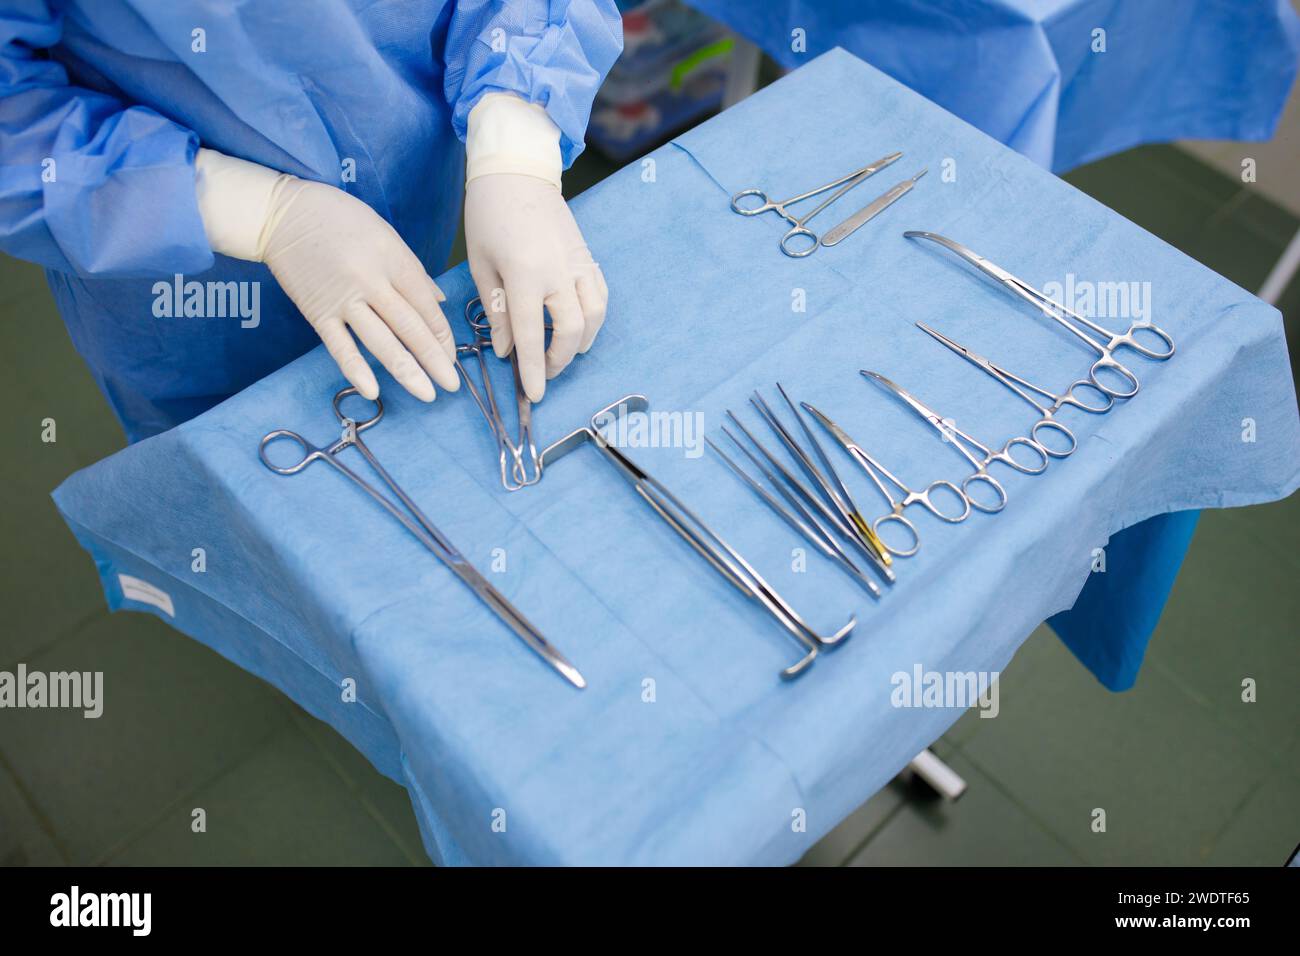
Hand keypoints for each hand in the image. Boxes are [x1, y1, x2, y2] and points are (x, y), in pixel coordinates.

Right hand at [261, 179, 458, 401]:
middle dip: (434, 359)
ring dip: (406, 370)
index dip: (442, 335)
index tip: (452, 356)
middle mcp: (371, 281)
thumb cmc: (338, 218)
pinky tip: (373, 391)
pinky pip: (340, 346)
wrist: (282, 214)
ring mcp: (343, 299)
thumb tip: (438, 301)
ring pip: (381, 340)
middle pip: (410, 327)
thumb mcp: (384, 233)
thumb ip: (412, 269)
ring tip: (426, 394)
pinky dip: (356, 369)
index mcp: (392, 259)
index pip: (425, 305)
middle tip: (452, 385)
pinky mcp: (317, 311)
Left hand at [463, 173, 607, 400]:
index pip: (533, 334)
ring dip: (581, 341)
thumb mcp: (481, 264)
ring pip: (594, 315)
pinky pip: (600, 294)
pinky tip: (577, 324)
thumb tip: (506, 349)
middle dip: (559, 358)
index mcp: (525, 274)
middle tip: (543, 372)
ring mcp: (578, 263)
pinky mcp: (587, 255)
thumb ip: (495, 310)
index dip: (533, 369)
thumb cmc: (489, 215)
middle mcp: (558, 271)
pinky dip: (593, 316)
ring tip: (562, 351)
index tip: (534, 395)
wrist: (517, 170)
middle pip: (572, 330)